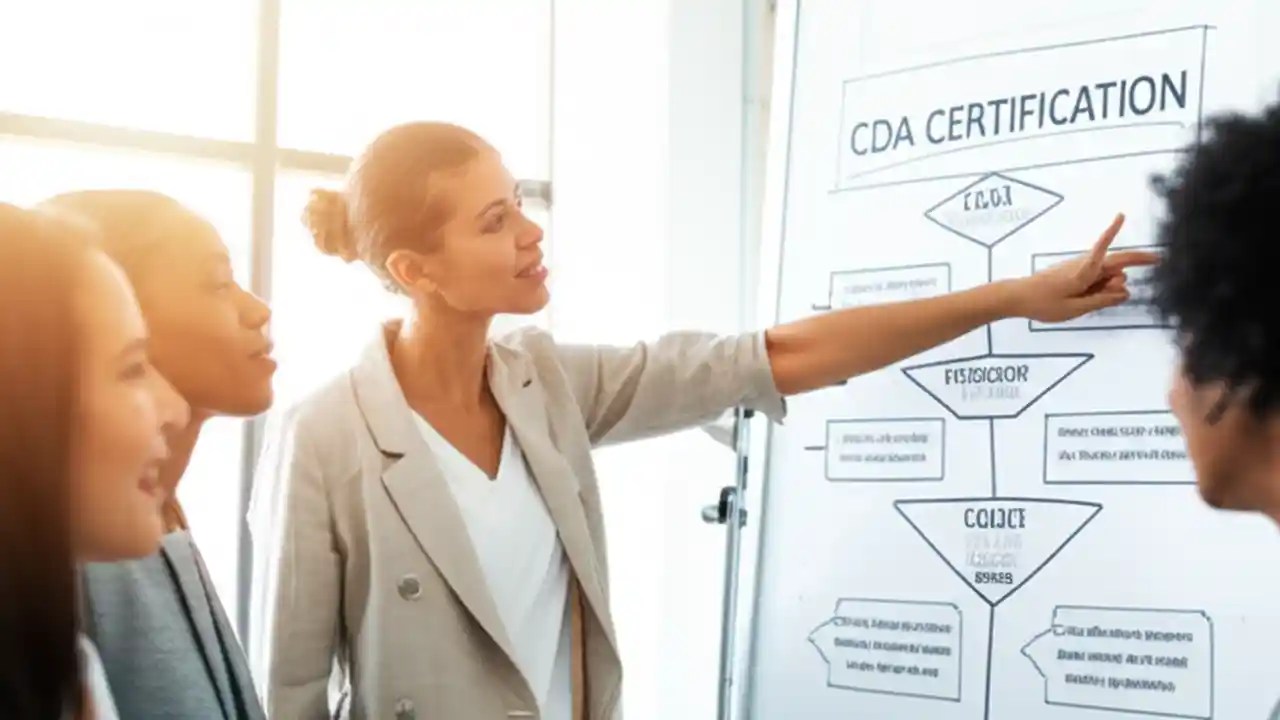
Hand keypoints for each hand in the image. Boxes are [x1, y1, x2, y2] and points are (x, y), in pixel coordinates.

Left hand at [1007, 214, 1157, 321]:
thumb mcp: (1075, 308)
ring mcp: (1078, 267)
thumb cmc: (1044, 303)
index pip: (1102, 245)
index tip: (1121, 214)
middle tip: (1123, 290)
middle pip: (1117, 260)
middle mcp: (1084, 263)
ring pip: (1107, 271)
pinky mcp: (1073, 272)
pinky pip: (1096, 276)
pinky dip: (1100, 286)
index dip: (1113, 230)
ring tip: (1088, 301)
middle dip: (1135, 262)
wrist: (1018, 298)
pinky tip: (1087, 299)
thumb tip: (1125, 292)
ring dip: (1111, 284)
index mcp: (1084, 270)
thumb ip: (1101, 300)